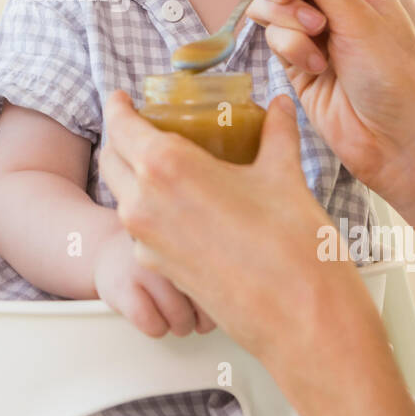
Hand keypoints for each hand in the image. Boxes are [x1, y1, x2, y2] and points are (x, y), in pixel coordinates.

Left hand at [100, 90, 333, 360]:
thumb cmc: (293, 247)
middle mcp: (144, 204)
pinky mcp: (160, 270)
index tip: (121, 97)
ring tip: (169, 166)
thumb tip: (279, 108)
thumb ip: (276, 133)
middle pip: (112, 159)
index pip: (121, 124)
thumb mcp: (283, 175)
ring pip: (123, 197)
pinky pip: (141, 231)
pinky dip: (151, 211)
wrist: (301, 318)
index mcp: (166, 167)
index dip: (118, 106)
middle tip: (145, 126)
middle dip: (122, 139)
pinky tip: (185, 208)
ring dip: (135, 177)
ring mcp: (147, 242)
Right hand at [245, 0, 414, 204]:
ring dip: (284, 19)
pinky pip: (275, 39)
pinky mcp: (297, 62)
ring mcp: (312, 33)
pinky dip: (290, 49)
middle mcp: (332, 3)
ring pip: (270, 7)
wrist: (397, 140)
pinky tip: (318, 68)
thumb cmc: (395, 75)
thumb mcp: (358, 18)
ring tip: (313, 37)